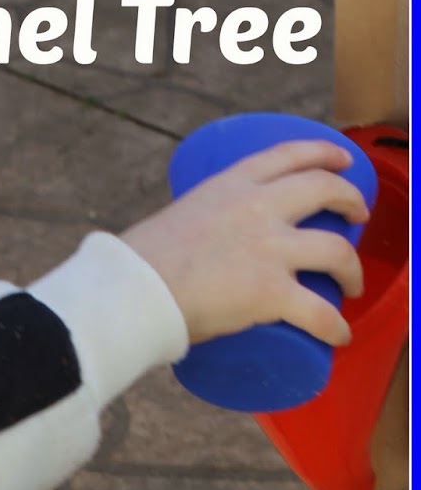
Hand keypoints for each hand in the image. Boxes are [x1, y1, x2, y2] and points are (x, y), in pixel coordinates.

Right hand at [121, 140, 368, 346]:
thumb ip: (192, 231)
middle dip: (352, 200)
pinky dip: (335, 326)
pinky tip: (340, 336)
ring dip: (353, 268)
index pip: (290, 155)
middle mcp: (259, 208)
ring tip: (354, 284)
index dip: (324, 153)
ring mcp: (269, 249)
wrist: (130, 293)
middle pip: (326, 190)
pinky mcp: (270, 292)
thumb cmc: (136, 265)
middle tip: (358, 217)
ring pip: (336, 250)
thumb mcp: (173, 222)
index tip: (342, 160)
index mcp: (231, 185)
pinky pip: (319, 312)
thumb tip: (187, 257)